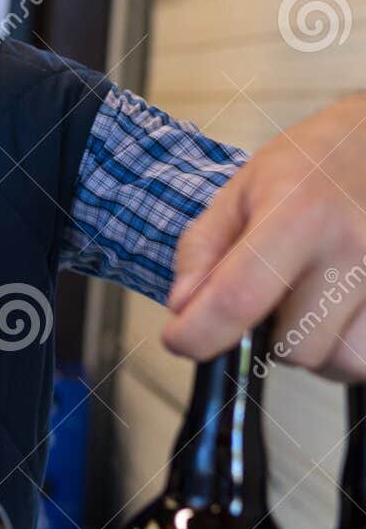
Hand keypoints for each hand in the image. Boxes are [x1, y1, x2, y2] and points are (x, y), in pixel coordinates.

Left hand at [163, 95, 365, 378]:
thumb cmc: (309, 166)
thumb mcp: (240, 191)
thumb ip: (203, 249)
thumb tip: (184, 307)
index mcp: (299, 216)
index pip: (237, 300)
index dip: (197, 334)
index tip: (179, 340)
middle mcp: (353, 249)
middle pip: (293, 347)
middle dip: (267, 337)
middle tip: (268, 299)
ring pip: (339, 363)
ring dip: (314, 347)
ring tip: (308, 304)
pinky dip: (348, 346)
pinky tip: (338, 311)